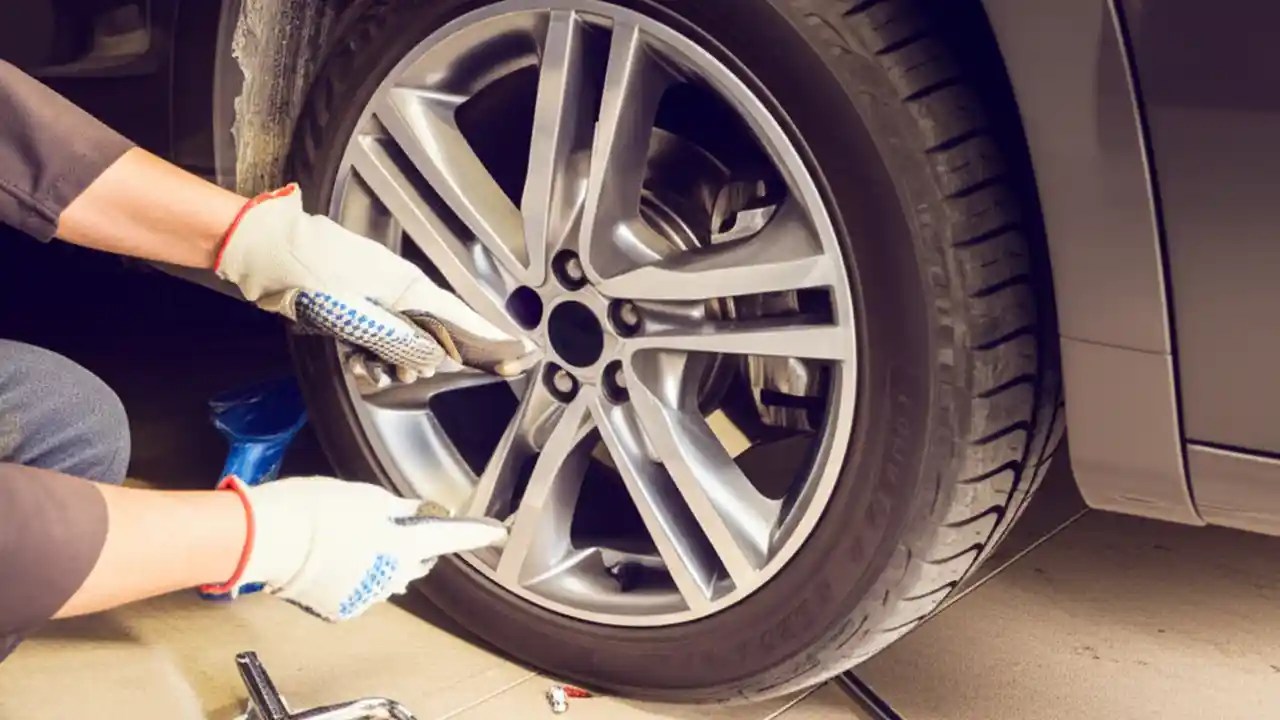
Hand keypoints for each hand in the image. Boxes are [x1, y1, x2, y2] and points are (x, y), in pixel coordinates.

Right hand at [200, 477, 506, 621]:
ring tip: (353, 536)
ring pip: (387, 576)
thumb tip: (415, 511)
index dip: (476, 534)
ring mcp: (366, 595)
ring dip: (382, 559)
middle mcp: (393, 576)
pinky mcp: (340, 608)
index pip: (452, 538)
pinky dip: (354, 573)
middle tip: (395, 523)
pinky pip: (358, 588)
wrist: (269, 538)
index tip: (495, 532)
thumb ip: (398, 508)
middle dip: (413, 544)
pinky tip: (333, 556)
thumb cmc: (317, 509)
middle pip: (418, 561)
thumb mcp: (366, 497)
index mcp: (406, 545)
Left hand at [214, 185, 534, 380]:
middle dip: (432, 354)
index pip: (459, 315)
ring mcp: (373, 288)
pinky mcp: (351, 297)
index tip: (516, 353)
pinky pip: (377, 329)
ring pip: (402, 331)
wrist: (259, 249)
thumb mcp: (355, 314)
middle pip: (433, 326)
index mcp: (405, 283)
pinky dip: (373, 348)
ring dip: (396, 355)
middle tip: (426, 373)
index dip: (488, 338)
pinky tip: (360, 361)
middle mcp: (395, 284)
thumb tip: (429, 359)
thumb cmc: (304, 271)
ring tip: (384, 370)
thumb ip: (396, 340)